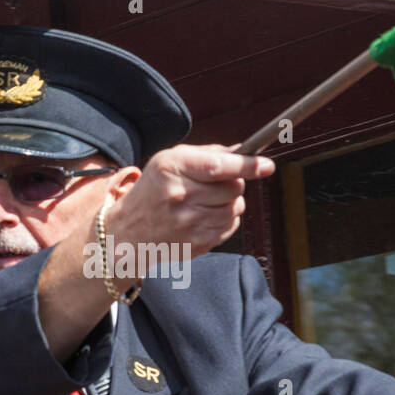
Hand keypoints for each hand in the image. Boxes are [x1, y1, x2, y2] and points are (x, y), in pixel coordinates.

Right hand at [104, 144, 274, 263]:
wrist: (128, 233)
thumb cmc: (153, 190)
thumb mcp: (169, 162)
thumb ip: (208, 154)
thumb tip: (244, 151)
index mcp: (172, 169)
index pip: (219, 167)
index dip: (248, 166)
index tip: (267, 166)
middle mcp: (180, 196)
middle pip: (234, 188)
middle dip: (235, 183)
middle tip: (218, 184)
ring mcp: (189, 224)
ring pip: (235, 209)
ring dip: (230, 203)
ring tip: (208, 201)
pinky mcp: (197, 243)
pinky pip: (230, 227)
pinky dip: (225, 220)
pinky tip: (205, 216)